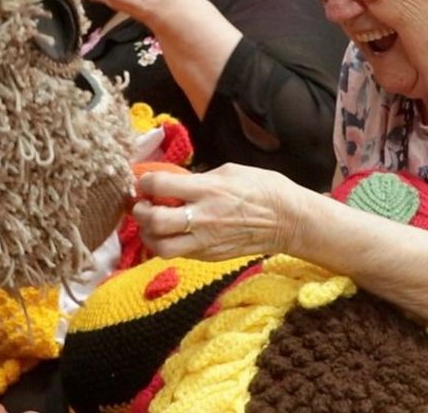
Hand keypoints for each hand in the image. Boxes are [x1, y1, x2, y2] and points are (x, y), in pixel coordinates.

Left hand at [132, 163, 299, 260]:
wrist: (288, 220)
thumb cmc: (262, 189)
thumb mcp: (228, 171)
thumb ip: (198, 178)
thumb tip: (175, 183)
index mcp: (208, 190)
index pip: (160, 186)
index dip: (144, 182)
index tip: (143, 181)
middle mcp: (203, 217)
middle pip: (154, 221)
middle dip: (139, 212)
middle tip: (141, 205)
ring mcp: (205, 241)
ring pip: (160, 247)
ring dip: (148, 235)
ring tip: (150, 224)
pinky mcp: (209, 256)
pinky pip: (178, 254)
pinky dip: (166, 244)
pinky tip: (170, 234)